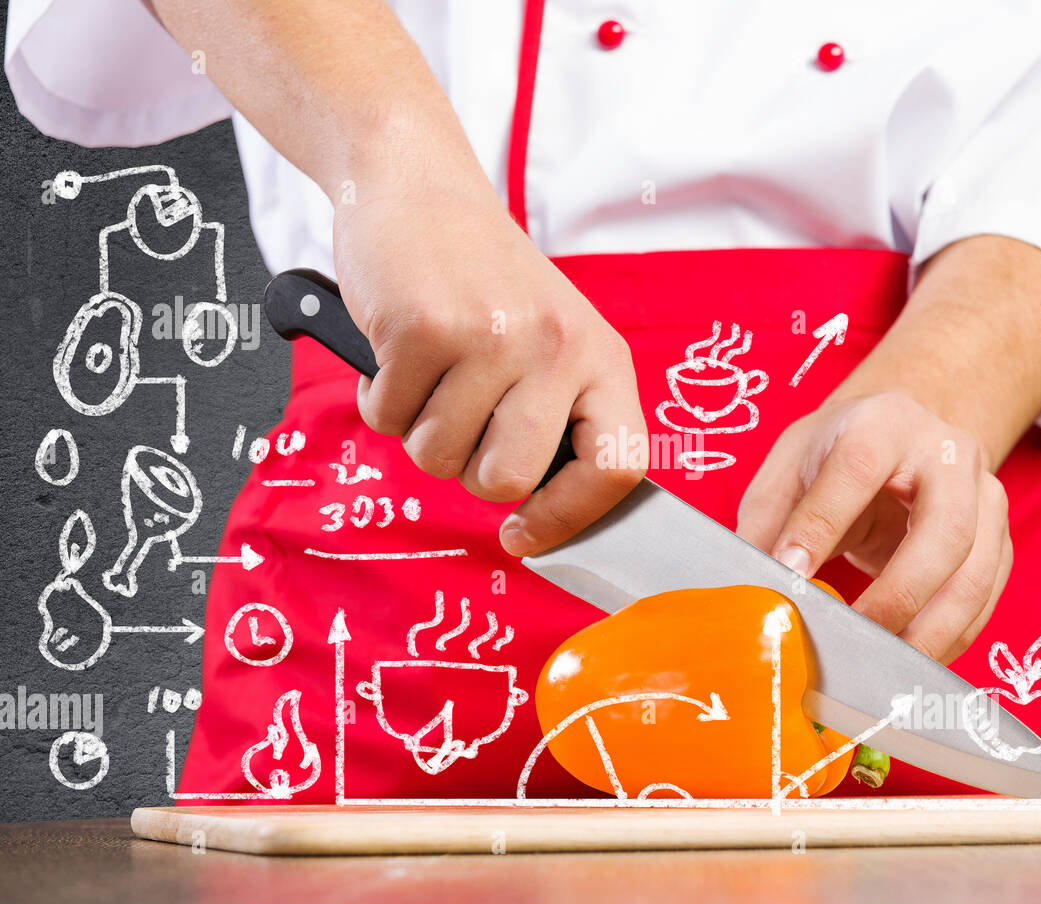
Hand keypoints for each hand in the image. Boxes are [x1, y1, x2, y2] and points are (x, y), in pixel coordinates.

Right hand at [331, 164, 646, 556]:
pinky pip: (385, 417)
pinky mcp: (421, 327)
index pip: (617, 469)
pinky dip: (378, 396)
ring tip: (430, 369)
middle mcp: (556, 346)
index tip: (524, 535)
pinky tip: (398, 348)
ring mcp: (490, 335)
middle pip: (508, 479)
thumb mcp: (551, 340)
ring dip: (418, 428)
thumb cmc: (483, 281)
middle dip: (469, 469)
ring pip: (438, 457)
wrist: (418, 187)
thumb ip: (558, 418)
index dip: (568, 519)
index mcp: (600, 357)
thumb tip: (541, 518)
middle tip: (459, 419)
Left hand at [737, 392, 1011, 663]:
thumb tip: (753, 588)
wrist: (901, 435)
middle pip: (943, 531)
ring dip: (932, 630)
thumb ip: (769, 521)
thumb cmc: (838, 453)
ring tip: (884, 667)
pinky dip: (953, 636)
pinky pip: (987, 595)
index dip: (821, 527)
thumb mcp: (790, 465)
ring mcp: (985, 494)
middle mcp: (947, 453)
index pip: (857, 472)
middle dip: (897, 597)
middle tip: (852, 638)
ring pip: (975, 572)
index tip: (790, 576)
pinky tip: (912, 660)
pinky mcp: (1000, 536)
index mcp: (883, 423)